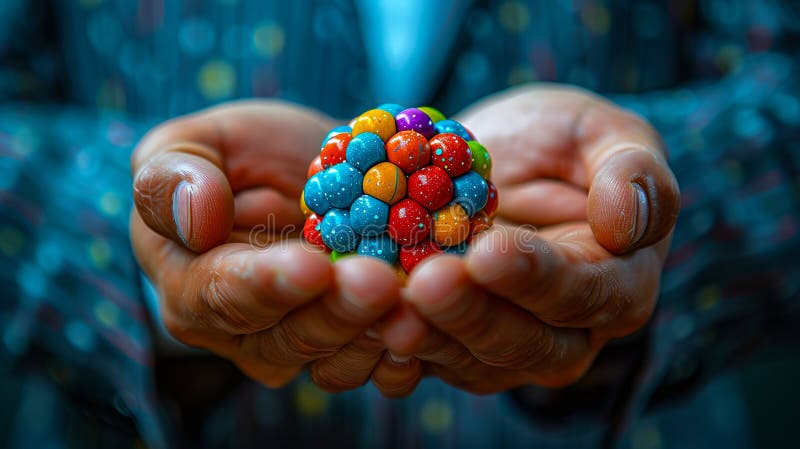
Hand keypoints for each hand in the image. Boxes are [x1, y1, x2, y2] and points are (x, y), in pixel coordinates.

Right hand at [130, 101, 402, 390]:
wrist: (313, 175)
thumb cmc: (241, 158)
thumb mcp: (193, 145)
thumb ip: (170, 177)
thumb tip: (195, 217)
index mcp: (192, 287)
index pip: (223, 295)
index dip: (268, 284)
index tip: (312, 266)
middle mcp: (245, 332)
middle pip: (290, 336)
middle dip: (337, 311)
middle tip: (380, 281)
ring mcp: (303, 346)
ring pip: (339, 359)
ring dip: (379, 334)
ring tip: (416, 301)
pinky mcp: (354, 346)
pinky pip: (380, 363)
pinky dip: (409, 347)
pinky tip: (433, 320)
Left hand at [379, 85, 679, 392]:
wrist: (493, 161)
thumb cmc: (558, 141)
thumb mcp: (601, 133)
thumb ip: (632, 170)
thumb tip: (626, 223)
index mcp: (617, 282)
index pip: (582, 291)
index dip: (536, 276)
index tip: (490, 252)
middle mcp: (566, 329)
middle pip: (524, 342)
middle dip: (473, 314)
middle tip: (427, 284)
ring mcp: (508, 346)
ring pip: (472, 361)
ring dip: (429, 338)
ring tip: (387, 310)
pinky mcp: (456, 345)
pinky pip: (428, 358)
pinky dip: (394, 342)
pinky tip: (365, 318)